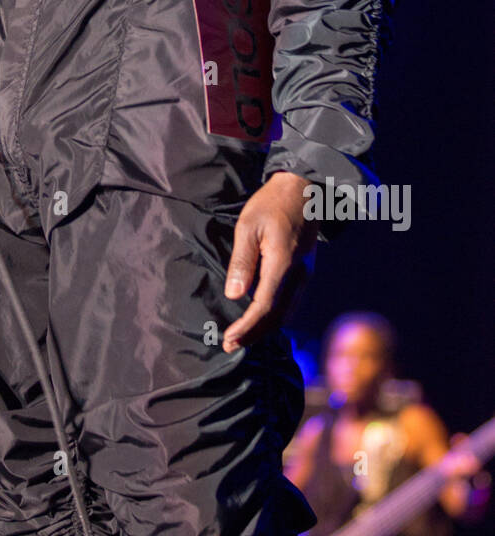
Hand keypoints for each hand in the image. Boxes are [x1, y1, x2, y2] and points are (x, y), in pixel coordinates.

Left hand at [222, 171, 317, 351]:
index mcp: (283, 264)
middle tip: (231, 345)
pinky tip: (260, 319)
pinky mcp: (306, 273)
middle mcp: (299, 275)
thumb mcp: (248, 226)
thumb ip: (242, 262)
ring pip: (286, 313)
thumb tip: (234, 295)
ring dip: (264, 329)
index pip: (264, 307)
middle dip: (254, 335)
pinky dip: (275, 316)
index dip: (246, 327)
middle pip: (277, 317)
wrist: (304, 190)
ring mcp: (305, 275)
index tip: (229, 339)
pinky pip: (291, 303)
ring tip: (242, 337)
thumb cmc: (271, 204)